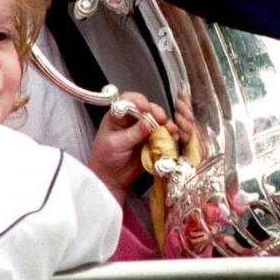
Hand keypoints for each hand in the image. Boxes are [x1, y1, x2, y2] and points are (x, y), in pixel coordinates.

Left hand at [87, 91, 170, 205]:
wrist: (111, 179)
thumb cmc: (106, 159)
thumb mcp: (116, 145)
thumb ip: (132, 134)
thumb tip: (146, 123)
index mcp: (117, 116)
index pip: (128, 100)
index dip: (138, 101)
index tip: (145, 108)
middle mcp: (131, 119)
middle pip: (147, 108)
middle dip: (156, 112)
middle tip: (162, 120)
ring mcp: (143, 129)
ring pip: (158, 120)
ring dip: (166, 124)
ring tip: (171, 131)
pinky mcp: (152, 140)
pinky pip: (163, 134)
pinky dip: (170, 135)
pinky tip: (173, 138)